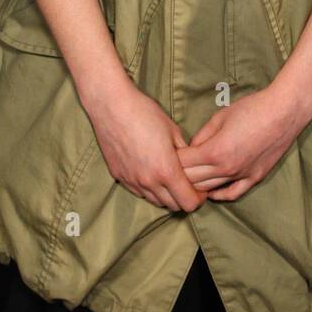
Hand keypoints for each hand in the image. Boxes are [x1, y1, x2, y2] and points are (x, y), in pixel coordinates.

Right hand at [86, 77, 207, 211]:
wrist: (111, 105)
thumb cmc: (144, 113)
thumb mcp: (172, 130)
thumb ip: (184, 153)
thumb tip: (191, 165)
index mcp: (166, 171)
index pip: (188, 203)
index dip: (198, 198)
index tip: (200, 189)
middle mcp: (148, 181)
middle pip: (173, 206)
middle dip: (183, 197)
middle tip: (186, 183)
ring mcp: (132, 180)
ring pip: (154, 201)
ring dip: (165, 195)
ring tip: (168, 177)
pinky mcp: (119, 176)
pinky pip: (138, 191)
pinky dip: (148, 188)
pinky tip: (150, 172)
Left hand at [177, 86, 306, 202]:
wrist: (283, 112)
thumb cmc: (251, 109)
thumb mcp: (219, 117)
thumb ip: (202, 136)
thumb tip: (191, 148)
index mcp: (215, 151)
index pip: (184, 164)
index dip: (172, 160)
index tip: (164, 156)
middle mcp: (227, 168)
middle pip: (193, 180)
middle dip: (179, 174)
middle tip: (169, 169)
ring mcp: (242, 175)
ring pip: (210, 189)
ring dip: (196, 186)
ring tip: (184, 182)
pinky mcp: (255, 177)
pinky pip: (233, 193)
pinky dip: (219, 195)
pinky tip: (210, 193)